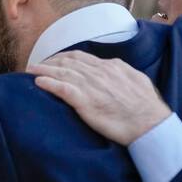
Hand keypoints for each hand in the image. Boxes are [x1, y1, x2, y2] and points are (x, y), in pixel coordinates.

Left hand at [28, 50, 170, 144]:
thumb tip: (116, 67)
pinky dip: (49, 84)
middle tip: (37, 65)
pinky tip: (38, 82)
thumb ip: (123, 72)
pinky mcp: (86, 102)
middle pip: (68, 62)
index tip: (55, 61)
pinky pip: (62, 89)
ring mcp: (91, 86)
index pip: (81, 58)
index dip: (64, 58)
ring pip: (62, 72)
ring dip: (44, 70)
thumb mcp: (138, 80)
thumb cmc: (147, 107)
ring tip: (31, 71)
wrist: (150, 124)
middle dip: (50, 62)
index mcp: (110, 67)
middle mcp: (99, 73)